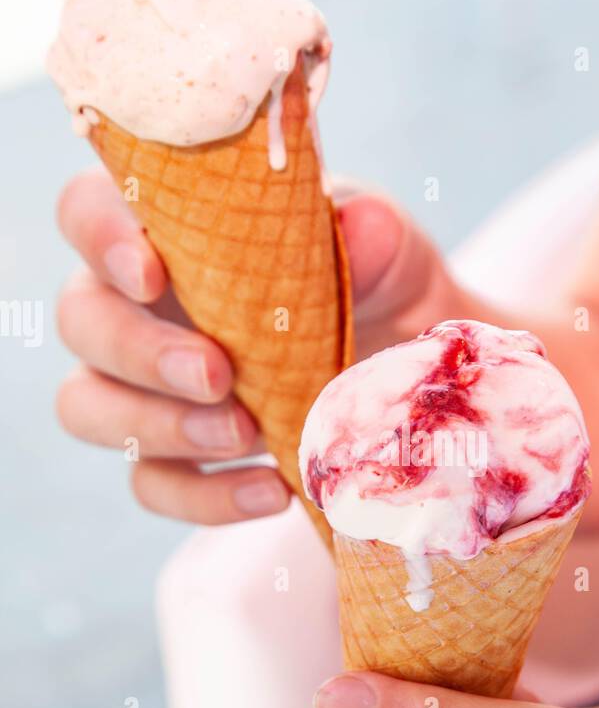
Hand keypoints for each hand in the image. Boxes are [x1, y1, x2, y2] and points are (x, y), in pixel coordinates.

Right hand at [55, 170, 462, 523]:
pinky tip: (272, 490)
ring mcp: (142, 385)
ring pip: (88, 406)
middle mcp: (136, 304)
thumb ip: (375, 234)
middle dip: (141, 351)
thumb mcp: (393, 256)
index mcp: (171, 230)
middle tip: (217, 374)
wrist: (408, 378)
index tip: (152, 274)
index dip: (99, 236)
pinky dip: (205, 496)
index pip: (88, 210)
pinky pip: (151, 483)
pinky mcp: (170, 458)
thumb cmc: (378, 292)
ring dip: (159, 426)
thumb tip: (358, 225)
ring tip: (244, 435)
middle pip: (81, 318)